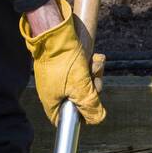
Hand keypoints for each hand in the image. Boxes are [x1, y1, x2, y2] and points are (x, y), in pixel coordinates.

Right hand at [21, 0, 105, 126]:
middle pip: (81, 100)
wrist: (54, 32)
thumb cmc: (63, 61)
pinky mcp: (67, 66)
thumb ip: (90, 106)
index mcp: (53, 103)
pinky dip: (90, 64)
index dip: (83, 115)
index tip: (92, 104)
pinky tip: (92, 57)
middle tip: (91, 79)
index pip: (69, 120)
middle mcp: (57, 93)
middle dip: (92, 89)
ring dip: (94, 74)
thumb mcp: (80, 87)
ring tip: (92, 63)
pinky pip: (83, 70)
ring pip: (85, 84)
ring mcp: (62, 79)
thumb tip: (98, 119)